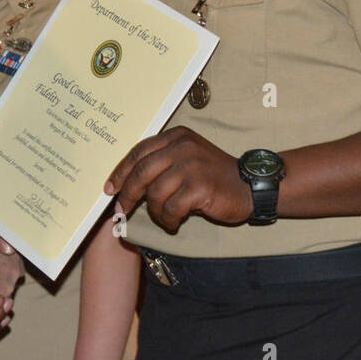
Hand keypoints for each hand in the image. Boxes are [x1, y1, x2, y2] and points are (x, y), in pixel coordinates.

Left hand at [104, 126, 252, 232]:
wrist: (250, 185)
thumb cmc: (213, 176)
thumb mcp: (187, 158)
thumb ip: (161, 162)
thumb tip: (126, 182)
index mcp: (176, 136)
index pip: (139, 152)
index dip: (121, 171)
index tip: (110, 188)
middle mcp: (182, 147)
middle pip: (141, 172)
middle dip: (128, 193)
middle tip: (122, 209)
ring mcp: (192, 165)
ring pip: (155, 193)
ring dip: (155, 211)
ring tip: (164, 218)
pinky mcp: (200, 186)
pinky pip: (171, 208)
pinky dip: (169, 220)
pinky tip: (175, 223)